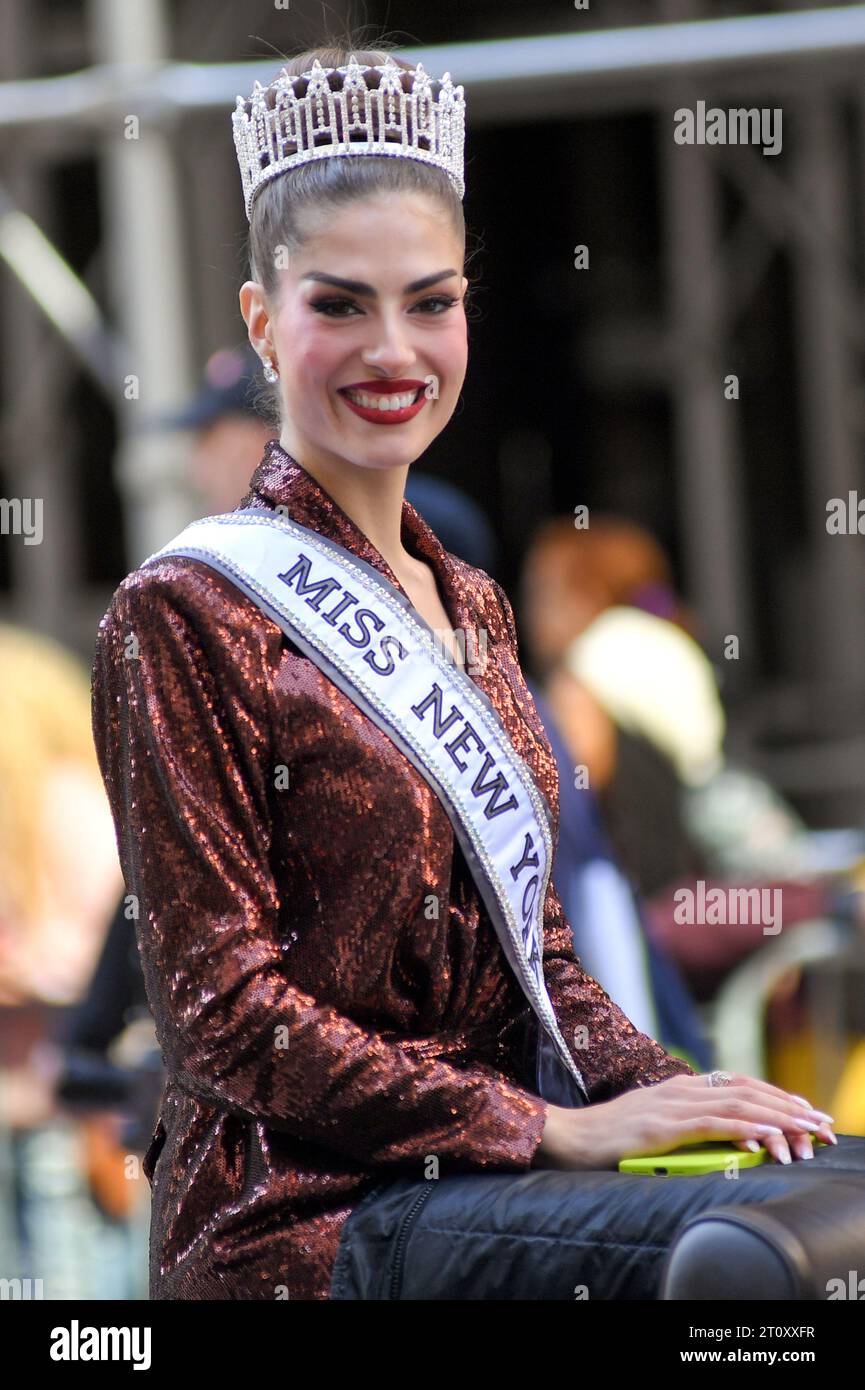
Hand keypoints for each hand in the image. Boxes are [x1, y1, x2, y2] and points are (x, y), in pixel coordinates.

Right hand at [533, 1071, 837, 1170]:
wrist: (569, 1137)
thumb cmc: (609, 1138)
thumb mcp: (655, 1125)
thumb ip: (685, 1124)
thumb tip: (724, 1135)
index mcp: (680, 1087)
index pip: (739, 1085)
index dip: (775, 1095)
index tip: (806, 1109)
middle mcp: (680, 1089)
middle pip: (746, 1091)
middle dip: (788, 1106)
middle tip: (822, 1121)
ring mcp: (671, 1105)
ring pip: (736, 1105)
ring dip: (777, 1117)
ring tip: (807, 1129)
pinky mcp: (662, 1126)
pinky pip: (711, 1124)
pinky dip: (743, 1128)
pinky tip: (765, 1136)